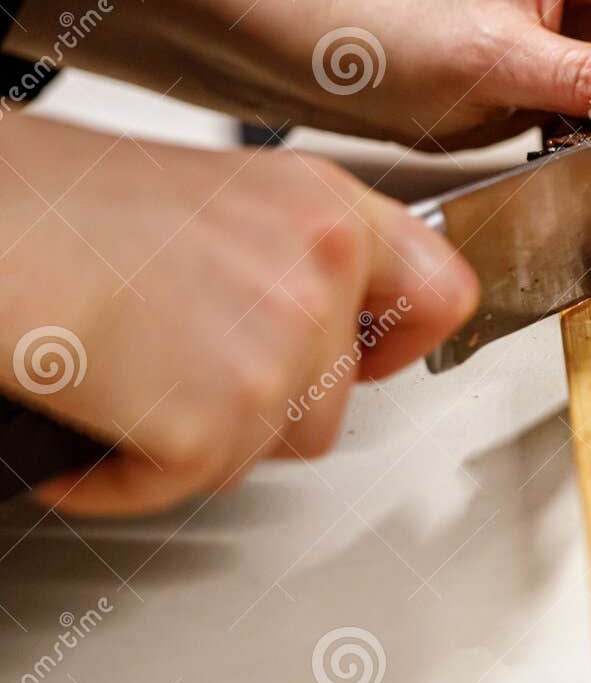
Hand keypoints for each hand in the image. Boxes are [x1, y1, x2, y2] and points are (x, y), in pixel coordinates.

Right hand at [0, 118, 477, 515]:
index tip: (370, 359)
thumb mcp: (217, 196)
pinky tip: (85, 418)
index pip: (439, 292)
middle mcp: (321, 268)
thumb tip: (321, 322)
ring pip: (268, 448)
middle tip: (179, 372)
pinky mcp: (221, 417)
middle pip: (337, 398)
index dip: (400, 343)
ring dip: (192, 439)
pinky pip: (189, 485)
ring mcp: (282, 346)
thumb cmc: (58, 204)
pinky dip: (123, 476)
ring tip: (121, 382)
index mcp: (325, 205)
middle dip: (258, 407)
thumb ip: (292, 254)